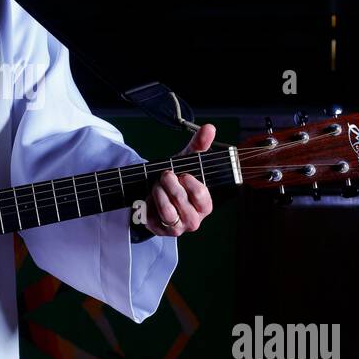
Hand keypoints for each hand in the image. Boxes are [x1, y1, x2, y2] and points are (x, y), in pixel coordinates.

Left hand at [143, 123, 215, 237]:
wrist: (154, 194)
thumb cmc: (176, 180)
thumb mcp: (186, 162)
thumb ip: (198, 146)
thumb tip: (209, 128)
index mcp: (205, 205)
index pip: (201, 195)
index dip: (189, 181)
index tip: (181, 173)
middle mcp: (194, 219)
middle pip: (182, 201)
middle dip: (170, 183)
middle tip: (165, 175)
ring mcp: (177, 227)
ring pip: (168, 211)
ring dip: (159, 192)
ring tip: (156, 185)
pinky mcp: (159, 230)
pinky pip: (153, 217)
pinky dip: (148, 203)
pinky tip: (149, 197)